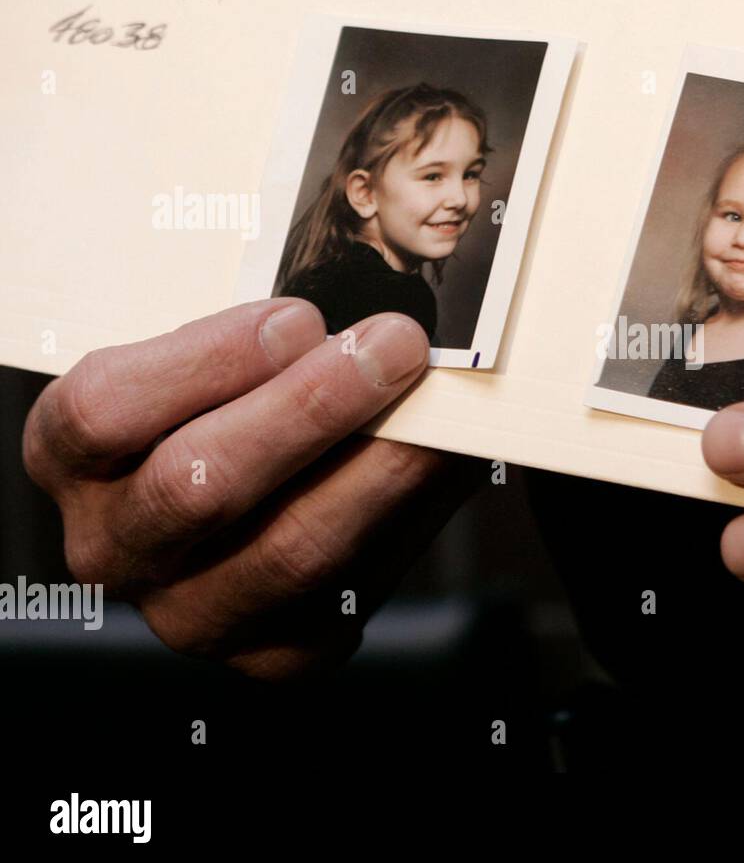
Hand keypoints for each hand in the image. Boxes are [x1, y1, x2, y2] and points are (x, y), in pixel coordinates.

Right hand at [23, 299, 483, 679]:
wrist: (278, 499)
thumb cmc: (242, 402)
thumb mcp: (223, 359)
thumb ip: (268, 342)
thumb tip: (363, 325)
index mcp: (70, 454)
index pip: (107, 410)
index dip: (209, 361)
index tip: (301, 319)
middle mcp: (115, 547)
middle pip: (198, 483)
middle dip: (312, 406)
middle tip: (393, 346)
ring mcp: (190, 612)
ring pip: (289, 547)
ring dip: (379, 465)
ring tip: (435, 404)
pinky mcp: (276, 653)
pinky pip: (351, 586)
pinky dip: (409, 513)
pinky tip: (444, 460)